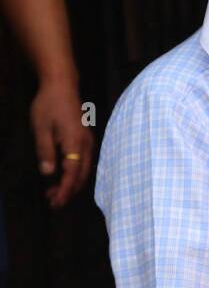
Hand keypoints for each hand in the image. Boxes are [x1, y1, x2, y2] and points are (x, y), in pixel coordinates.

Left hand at [30, 76, 92, 206]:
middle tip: (52, 202)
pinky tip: (63, 177)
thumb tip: (48, 173)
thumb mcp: (41, 127)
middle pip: (81, 176)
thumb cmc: (49, 104)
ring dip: (71, 185)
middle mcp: (86, 146)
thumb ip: (45, 151)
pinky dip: (75, 175)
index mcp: (75, 143)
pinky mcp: (86, 141)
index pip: (72, 174)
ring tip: (54, 193)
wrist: (62, 85)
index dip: (64, 190)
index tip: (55, 202)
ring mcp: (88, 143)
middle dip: (68, 192)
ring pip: (84, 172)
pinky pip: (84, 164)